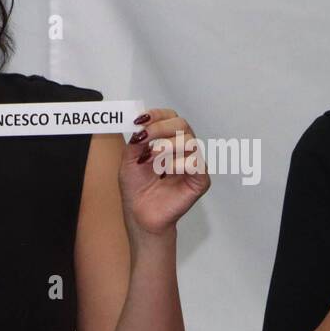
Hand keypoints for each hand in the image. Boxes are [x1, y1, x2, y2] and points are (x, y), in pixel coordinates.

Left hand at [121, 109, 209, 235]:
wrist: (140, 215)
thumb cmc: (137, 189)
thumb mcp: (129, 160)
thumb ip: (136, 141)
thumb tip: (140, 125)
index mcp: (169, 140)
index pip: (170, 117)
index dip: (157, 115)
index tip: (140, 120)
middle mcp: (183, 149)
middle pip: (182, 125)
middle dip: (159, 129)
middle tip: (143, 139)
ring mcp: (193, 164)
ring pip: (189, 141)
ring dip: (166, 147)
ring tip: (151, 160)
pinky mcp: (200, 180)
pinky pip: (196, 163)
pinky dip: (178, 164)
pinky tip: (165, 171)